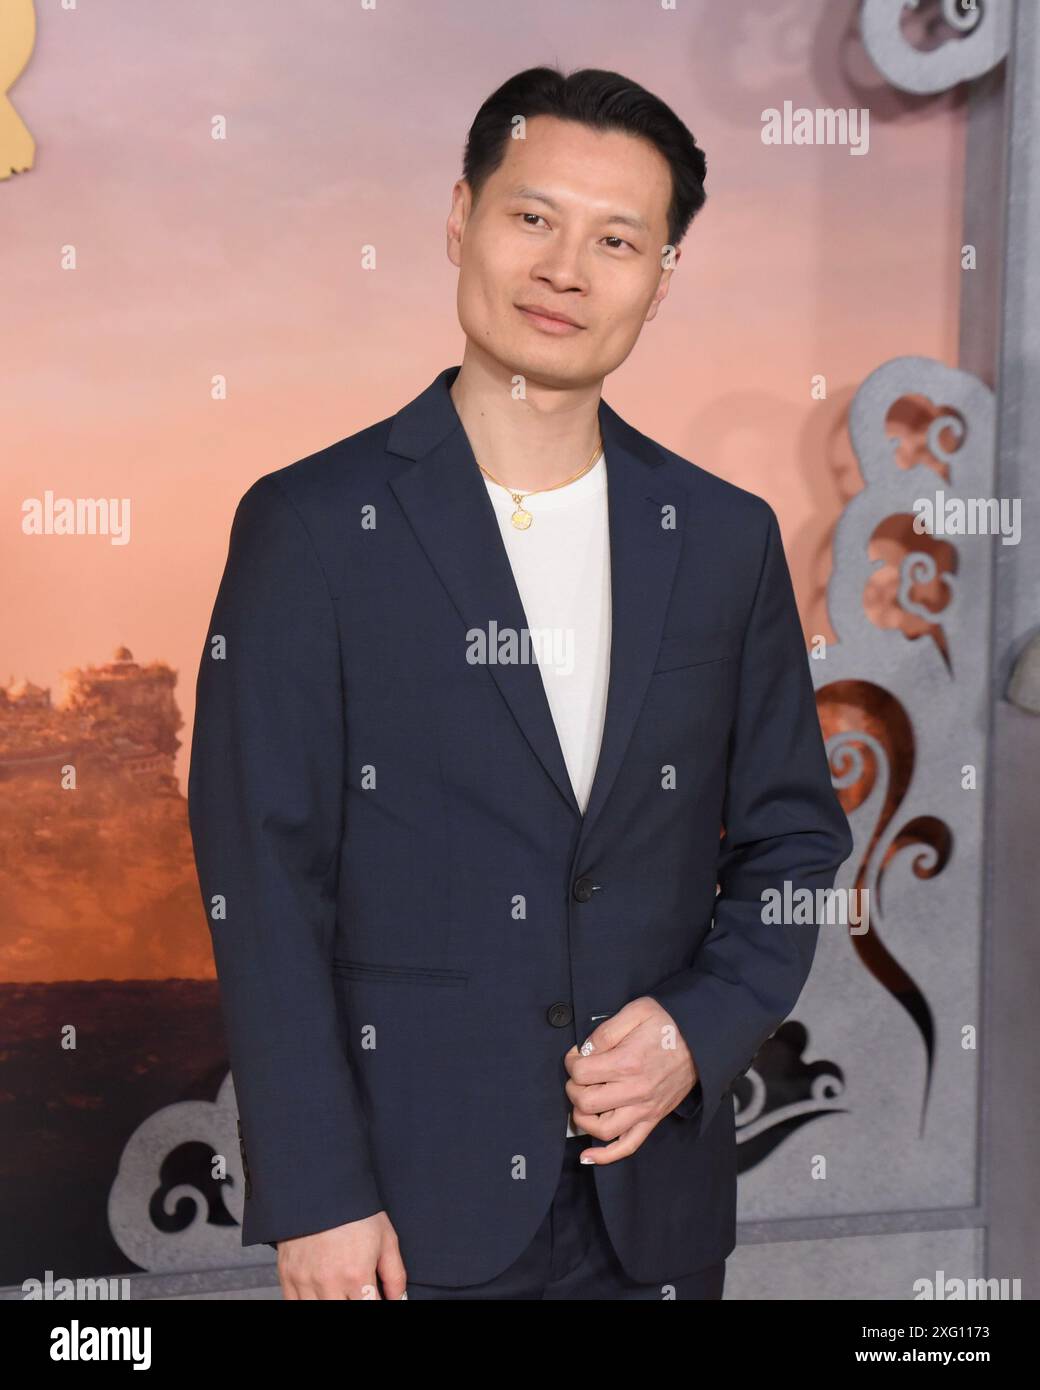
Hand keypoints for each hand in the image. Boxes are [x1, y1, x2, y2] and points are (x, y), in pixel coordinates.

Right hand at [276, 1210, 406, 1299]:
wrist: (322, 1188)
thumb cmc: (356, 1213)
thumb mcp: (386, 1240)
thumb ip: (395, 1276)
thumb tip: (398, 1301)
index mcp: (356, 1274)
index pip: (368, 1309)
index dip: (376, 1304)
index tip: (373, 1295)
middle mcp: (329, 1282)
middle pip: (343, 1312)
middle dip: (354, 1302)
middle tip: (358, 1292)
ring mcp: (305, 1281)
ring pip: (319, 1311)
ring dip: (333, 1302)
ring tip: (341, 1291)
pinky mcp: (288, 1276)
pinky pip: (294, 1304)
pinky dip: (309, 1302)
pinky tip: (321, 1293)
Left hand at [563, 997, 697, 1164]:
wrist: (701, 1041)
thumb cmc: (668, 1024)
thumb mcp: (635, 1011)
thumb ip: (606, 1030)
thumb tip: (584, 1051)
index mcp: (627, 1063)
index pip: (580, 1073)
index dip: (571, 1061)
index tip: (577, 1055)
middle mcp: (635, 1091)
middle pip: (585, 1102)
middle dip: (573, 1087)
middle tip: (579, 1075)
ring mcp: (645, 1109)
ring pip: (602, 1130)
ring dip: (583, 1118)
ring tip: (583, 1102)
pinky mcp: (652, 1119)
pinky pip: (627, 1146)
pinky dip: (605, 1155)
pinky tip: (587, 1155)